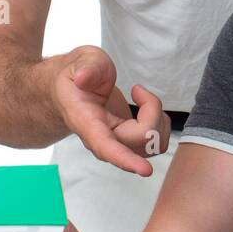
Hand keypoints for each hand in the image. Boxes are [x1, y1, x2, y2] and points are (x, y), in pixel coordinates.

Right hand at [53, 45, 171, 174]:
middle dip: (151, 111)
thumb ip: (86, 68)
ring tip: (142, 98)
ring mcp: (117, 143)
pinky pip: (156, 143)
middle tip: (137, 89)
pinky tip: (147, 107)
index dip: (125, 159)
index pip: (105, 146)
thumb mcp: (80, 61)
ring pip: (152, 145)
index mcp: (86, 122)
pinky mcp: (129, 142)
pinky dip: (161, 123)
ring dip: (158, 119)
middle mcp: (102, 139)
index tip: (145, 170)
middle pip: (140, 140)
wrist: (71, 88)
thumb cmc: (75, 78)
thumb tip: (83, 78)